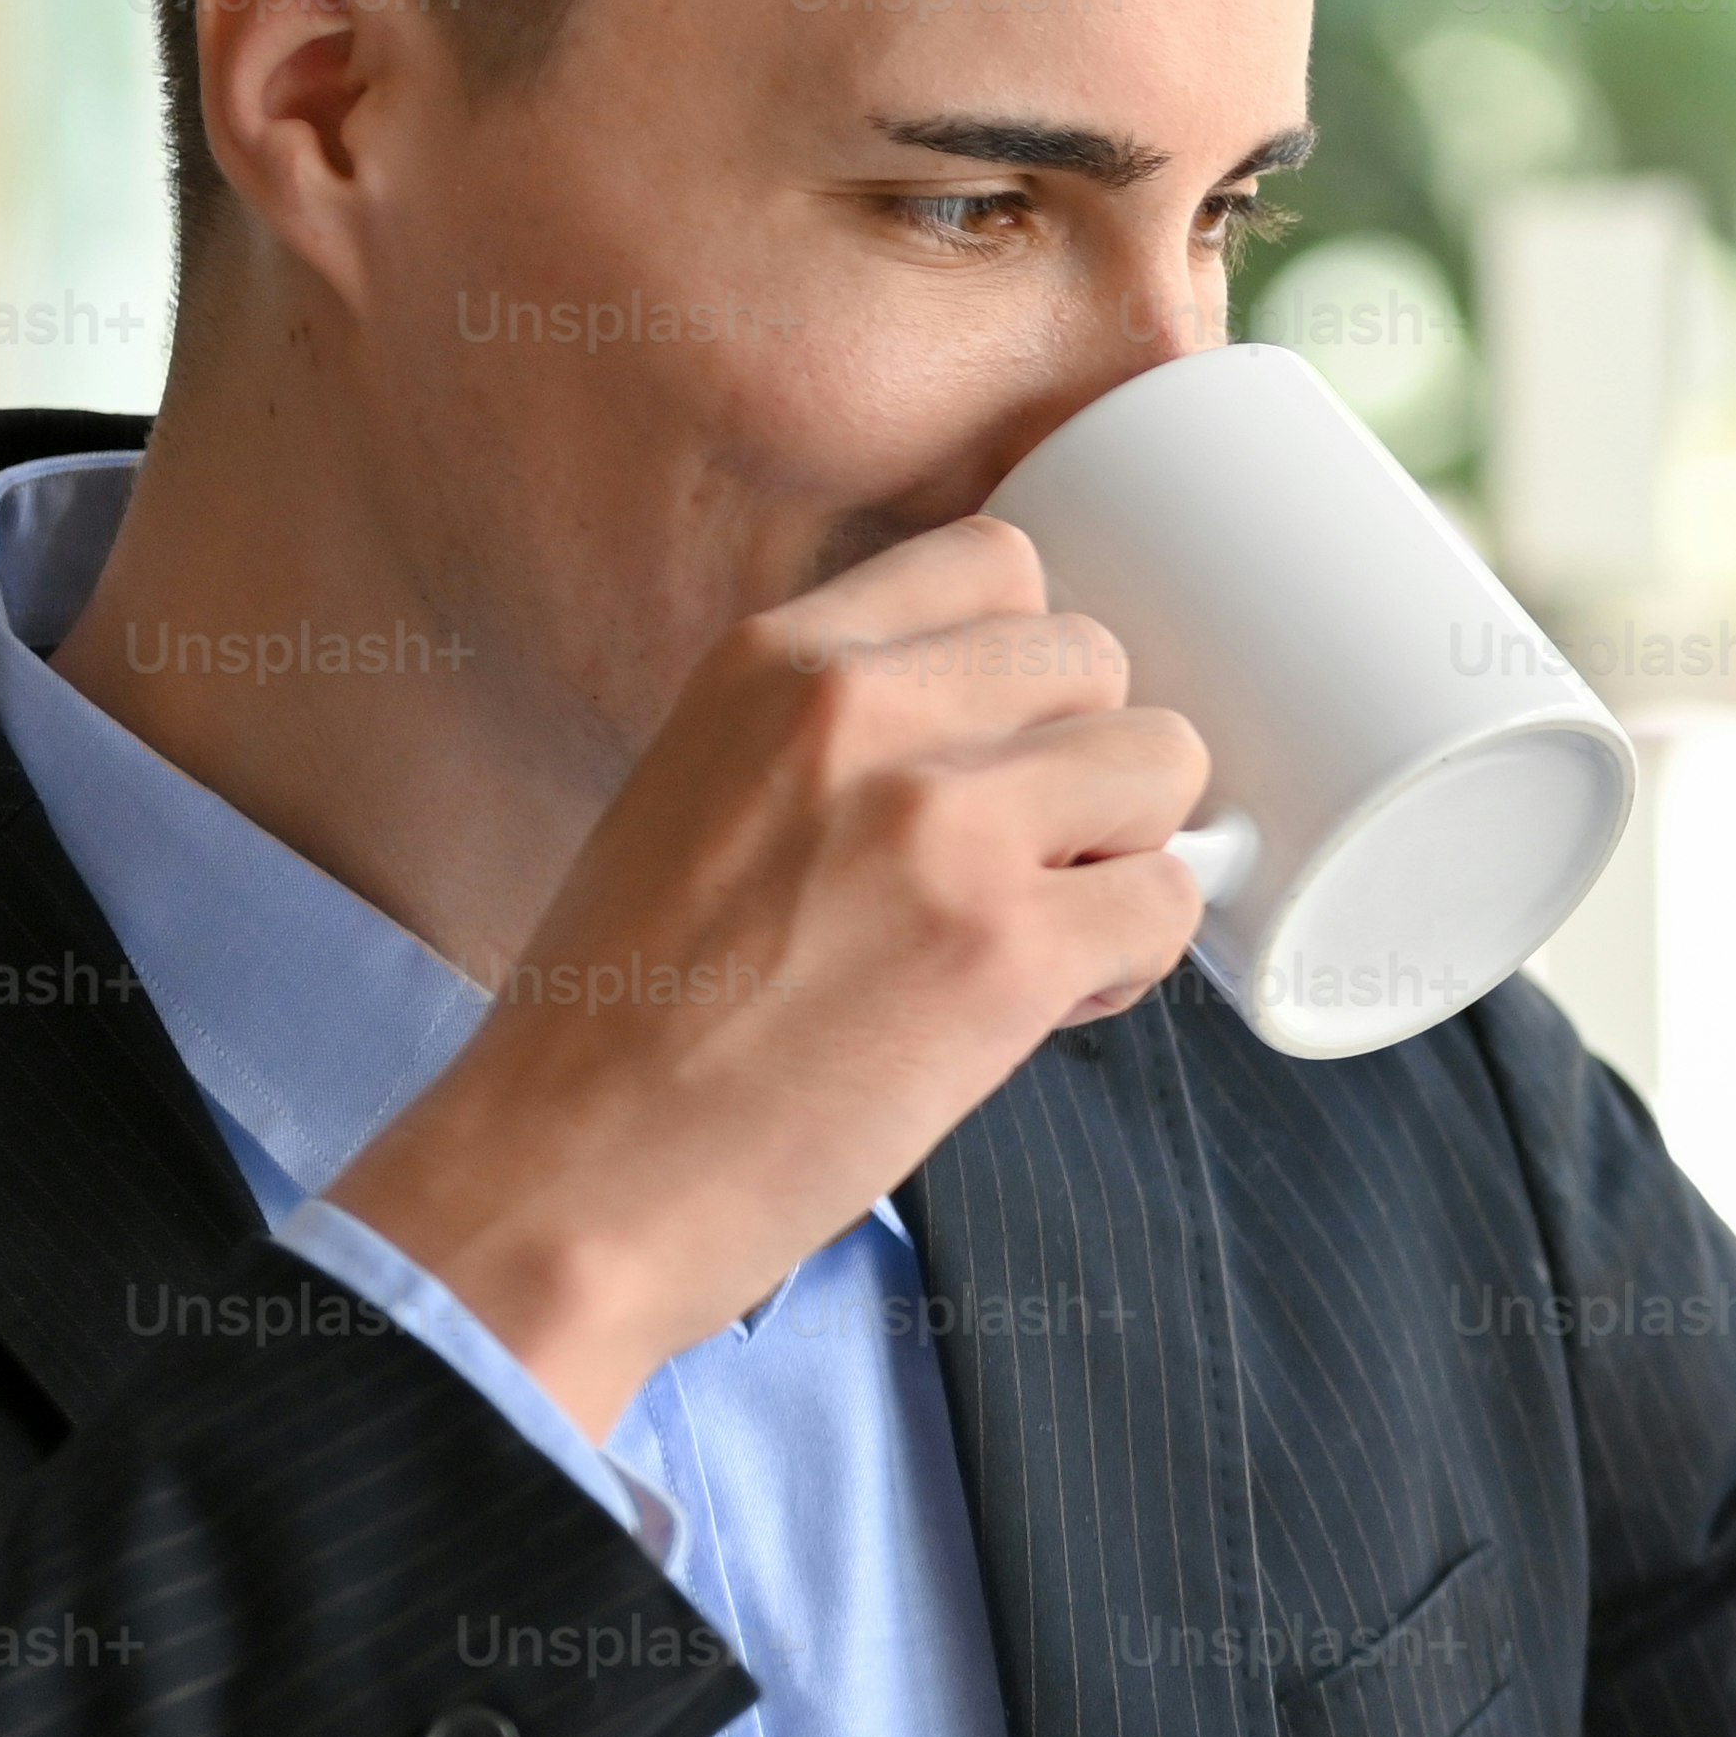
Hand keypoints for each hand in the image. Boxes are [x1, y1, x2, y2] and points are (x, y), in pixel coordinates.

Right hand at [327, 518, 1215, 1442]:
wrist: (566, 1171)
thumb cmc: (625, 1017)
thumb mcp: (698, 789)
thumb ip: (839, 735)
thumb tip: (1005, 732)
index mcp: (773, 663)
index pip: (996, 564)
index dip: (1030, 667)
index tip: (1006, 746)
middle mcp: (861, 714)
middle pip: (1098, 659)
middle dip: (1086, 763)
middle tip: (1024, 860)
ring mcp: (940, 824)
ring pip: (1161, 765)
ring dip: (1126, 853)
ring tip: (1037, 931)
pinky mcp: (1004, 947)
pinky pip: (1169, 901)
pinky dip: (1131, 961)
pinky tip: (1042, 1005)